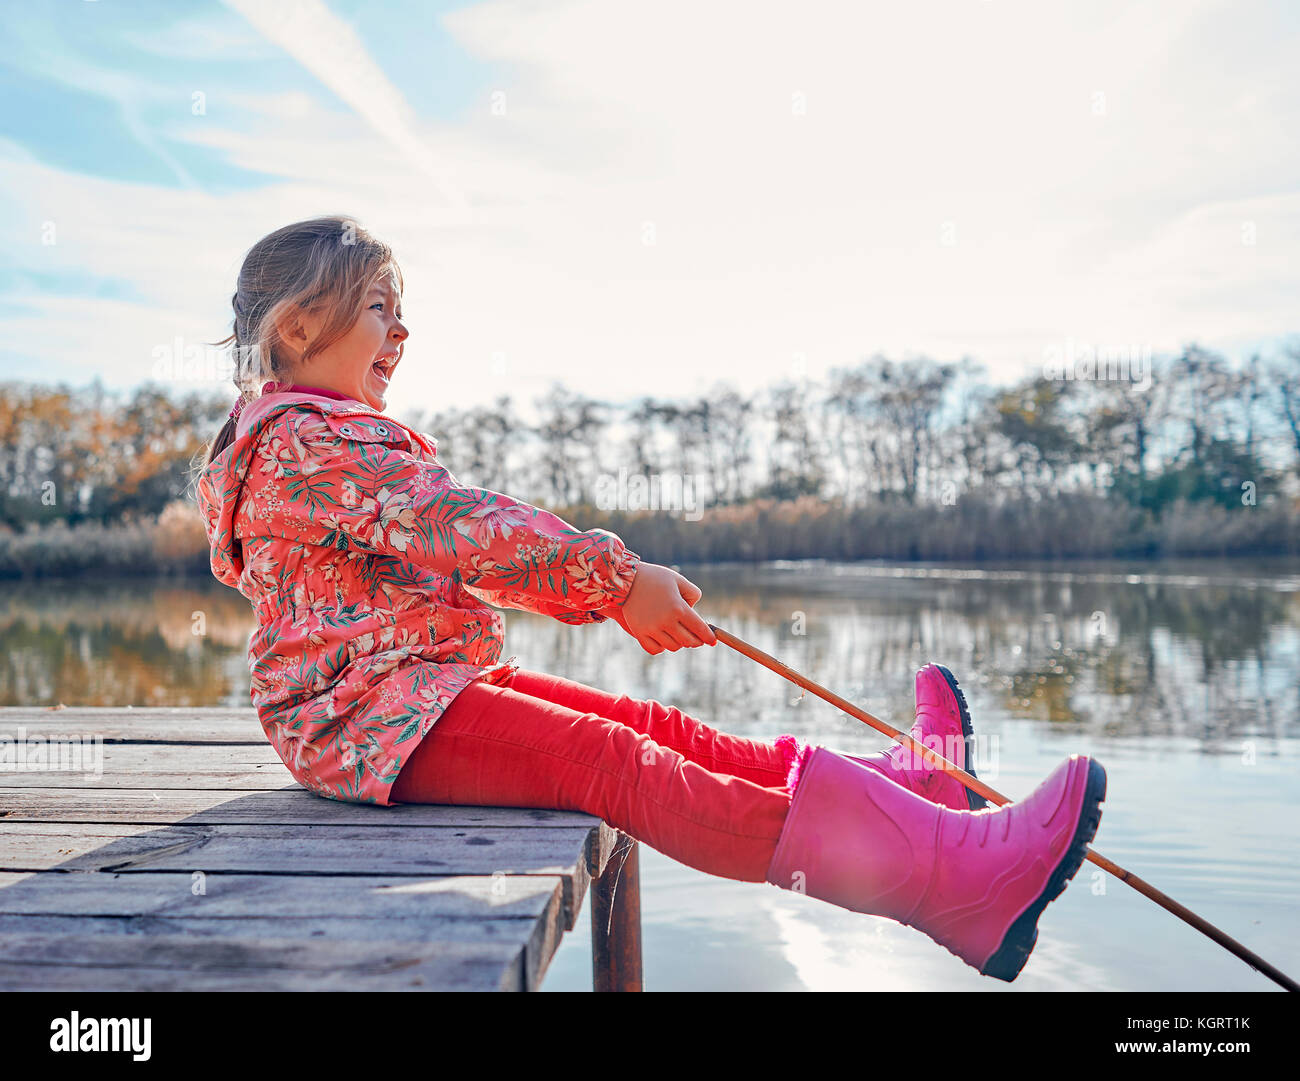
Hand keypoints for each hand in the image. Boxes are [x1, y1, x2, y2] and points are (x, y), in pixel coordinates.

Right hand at [599, 562, 716, 654]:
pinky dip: (662, 647)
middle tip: (697, 638)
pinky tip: (664, 639)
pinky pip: (655, 649)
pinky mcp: (639, 633)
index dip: (709, 636)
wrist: (625, 579)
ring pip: (673, 646)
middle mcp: (666, 621)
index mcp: (678, 607)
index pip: (699, 629)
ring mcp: (651, 629)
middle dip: (696, 641)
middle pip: (688, 641)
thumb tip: (695, 612)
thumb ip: (692, 594)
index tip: (713, 640)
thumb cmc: (654, 577)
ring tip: (679, 635)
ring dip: (679, 643)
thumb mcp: (677, 579)